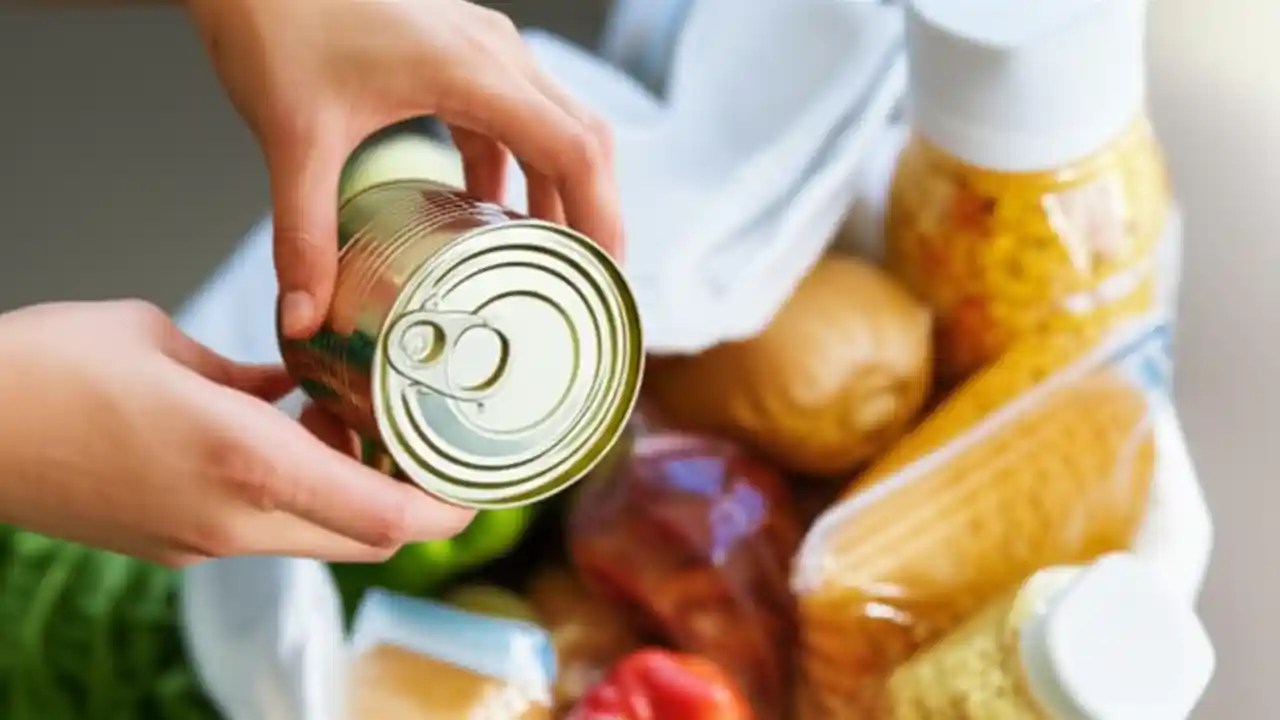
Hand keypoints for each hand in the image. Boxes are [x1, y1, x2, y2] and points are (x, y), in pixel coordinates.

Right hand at [0, 301, 474, 566]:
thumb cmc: (52, 368)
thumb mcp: (168, 344)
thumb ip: (249, 374)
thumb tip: (292, 382)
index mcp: (246, 459)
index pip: (384, 514)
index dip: (447, 508)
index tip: (478, 483)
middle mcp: (233, 518)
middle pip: (364, 537)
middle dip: (409, 500)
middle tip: (423, 444)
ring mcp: (202, 543)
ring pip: (316, 535)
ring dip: (349, 493)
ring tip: (344, 420)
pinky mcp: (172, 547)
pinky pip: (263, 530)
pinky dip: (295, 494)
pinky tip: (277, 431)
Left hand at [187, 0, 622, 338]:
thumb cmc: (275, 20)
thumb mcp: (295, 136)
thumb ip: (305, 232)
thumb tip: (303, 314)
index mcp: (474, 69)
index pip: (575, 148)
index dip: (601, 216)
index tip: (605, 274)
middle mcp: (494, 53)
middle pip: (583, 138)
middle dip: (593, 211)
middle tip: (588, 278)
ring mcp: (481, 48)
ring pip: (553, 125)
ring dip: (557, 189)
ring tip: (544, 255)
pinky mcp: (459, 52)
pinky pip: (513, 115)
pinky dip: (514, 167)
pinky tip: (485, 209)